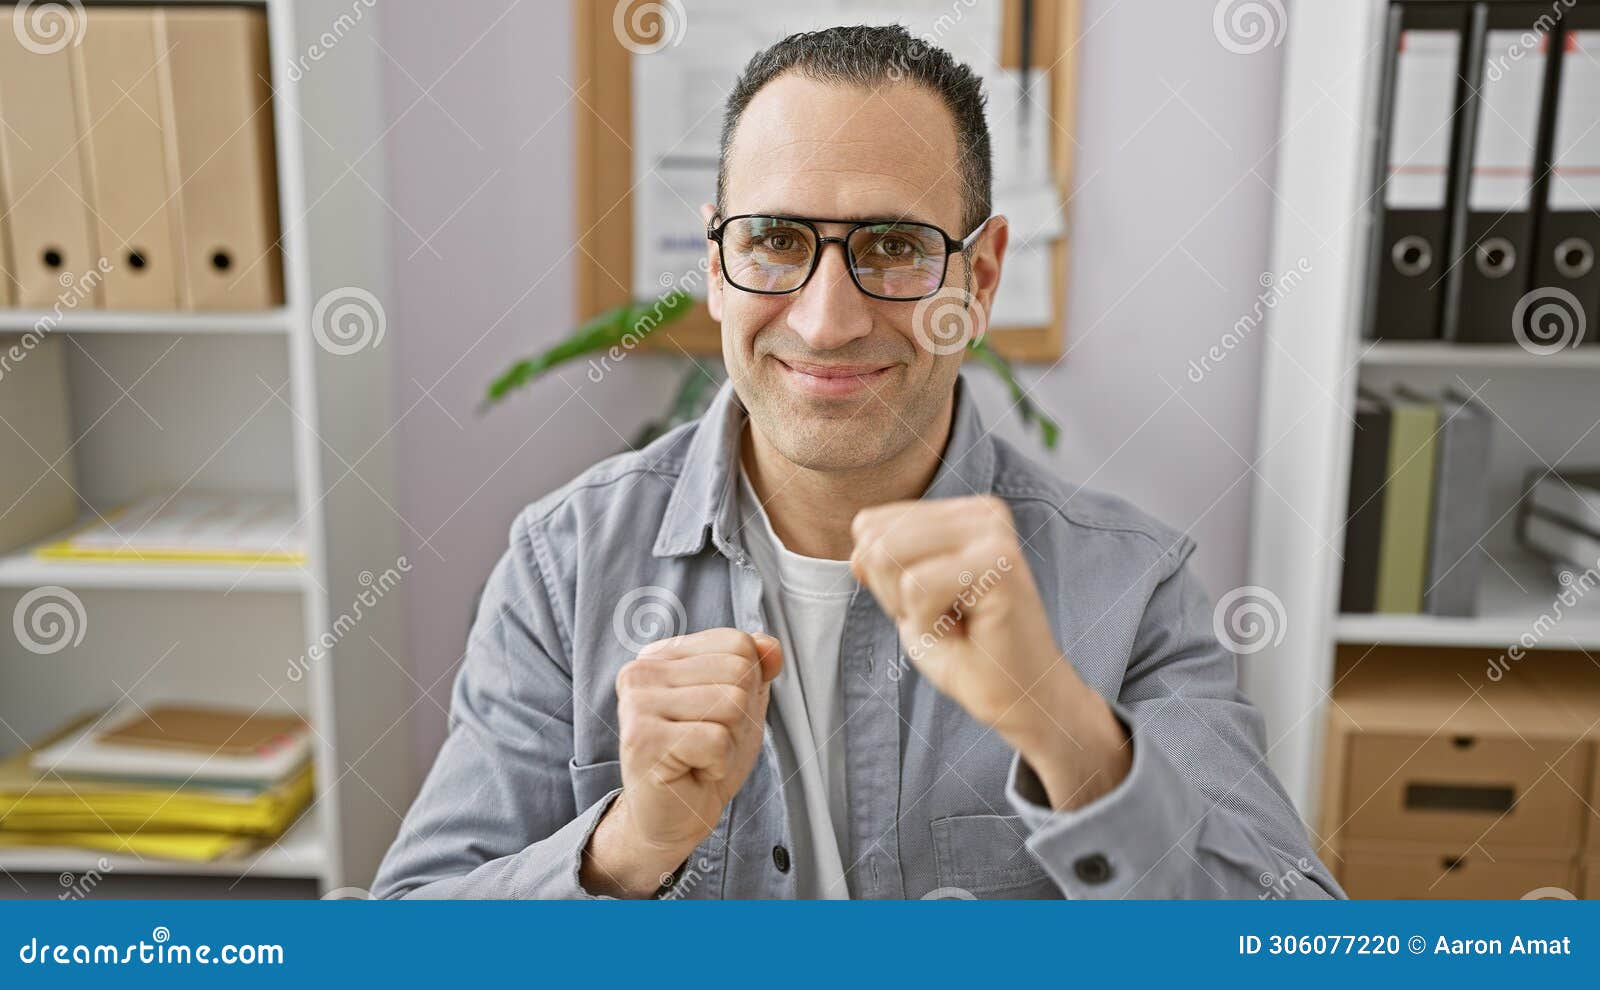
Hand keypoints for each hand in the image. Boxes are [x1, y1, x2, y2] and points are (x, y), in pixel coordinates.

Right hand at [581, 628, 780, 896]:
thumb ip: (757, 668)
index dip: (747, 687)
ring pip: (731, 704)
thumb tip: (771, 646)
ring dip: (729, 743)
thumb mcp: (742, 706)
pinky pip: (717, 740)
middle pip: (738, 672)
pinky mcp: (642, 740)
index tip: (715, 717)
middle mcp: (641, 670)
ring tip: (699, 757)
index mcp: (662, 655)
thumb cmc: (704, 759)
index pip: (738, 643)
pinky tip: (693, 772)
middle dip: (740, 717)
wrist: (674, 819)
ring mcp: (637, 703)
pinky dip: (718, 764)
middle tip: (708, 743)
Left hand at [850, 496, 1129, 809]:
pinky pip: (917, 586)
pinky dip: (928, 623)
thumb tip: (858, 552)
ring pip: (890, 556)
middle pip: (875, 538)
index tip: (932, 604)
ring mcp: (993, 532)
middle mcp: (982, 511)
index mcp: (963, 512)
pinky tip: (966, 631)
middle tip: (943, 618)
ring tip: (954, 622)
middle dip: (891, 593)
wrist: (1021, 698)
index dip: (883, 580)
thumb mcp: (907, 602)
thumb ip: (880, 565)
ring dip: (909, 607)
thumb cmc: (968, 653)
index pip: (870, 524)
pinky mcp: (998, 563)